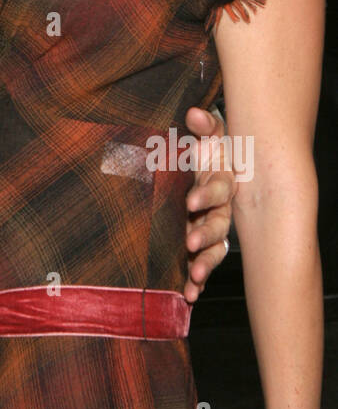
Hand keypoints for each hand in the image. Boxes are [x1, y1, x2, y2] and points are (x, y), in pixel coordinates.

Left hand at [182, 105, 234, 303]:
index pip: (217, 188)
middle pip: (218, 223)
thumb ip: (202, 126)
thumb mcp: (202, 138)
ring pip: (215, 249)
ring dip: (205, 263)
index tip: (190, 201)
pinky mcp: (201, 247)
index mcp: (219, 181)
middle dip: (206, 233)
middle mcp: (218, 208)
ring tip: (194, 275)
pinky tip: (189, 295)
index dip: (206, 194)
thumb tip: (194, 113)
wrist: (192, 169)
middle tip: (190, 241)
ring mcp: (210, 229)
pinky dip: (197, 280)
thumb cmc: (198, 153)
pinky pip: (203, 265)